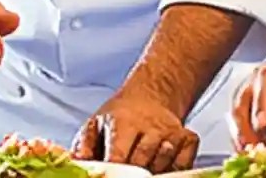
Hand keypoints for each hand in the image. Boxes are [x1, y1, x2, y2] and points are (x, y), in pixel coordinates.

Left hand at [71, 92, 198, 172]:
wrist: (151, 95)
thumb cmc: (120, 115)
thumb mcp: (97, 123)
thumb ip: (84, 146)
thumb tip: (77, 164)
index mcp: (124, 122)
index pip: (119, 154)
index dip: (114, 170)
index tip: (111, 177)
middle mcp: (151, 126)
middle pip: (142, 161)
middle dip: (133, 175)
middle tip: (127, 176)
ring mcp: (171, 132)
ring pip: (164, 162)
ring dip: (153, 172)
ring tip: (141, 172)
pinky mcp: (188, 138)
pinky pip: (185, 163)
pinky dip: (175, 170)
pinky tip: (161, 169)